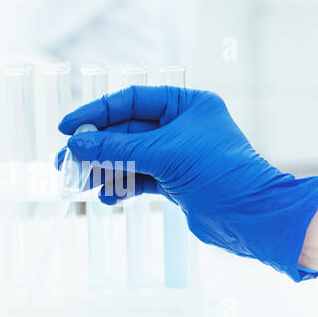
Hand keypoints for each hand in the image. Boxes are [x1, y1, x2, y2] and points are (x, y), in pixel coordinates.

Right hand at [58, 86, 317, 281]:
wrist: (252, 216)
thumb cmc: (221, 173)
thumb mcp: (165, 154)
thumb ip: (118, 148)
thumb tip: (77, 143)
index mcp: (188, 105)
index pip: (133, 100)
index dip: (98, 112)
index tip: (68, 126)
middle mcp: (183, 126)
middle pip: (127, 131)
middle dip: (96, 146)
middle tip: (65, 160)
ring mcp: (179, 155)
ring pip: (130, 157)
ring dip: (104, 168)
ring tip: (80, 181)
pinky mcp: (176, 182)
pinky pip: (139, 179)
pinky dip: (121, 186)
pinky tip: (105, 196)